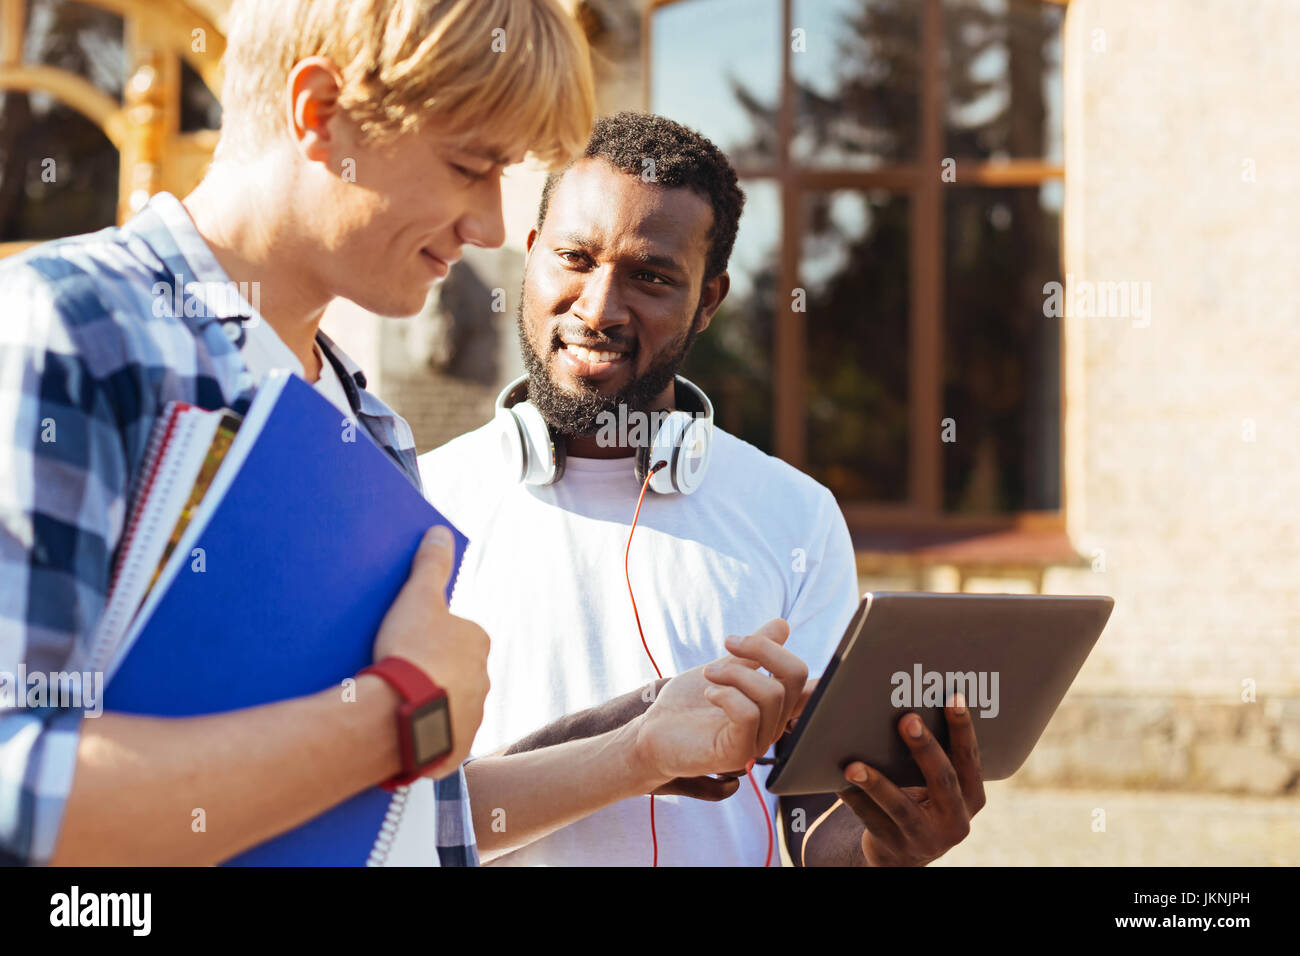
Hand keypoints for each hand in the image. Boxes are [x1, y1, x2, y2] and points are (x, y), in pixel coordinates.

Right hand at [372, 525, 489, 778]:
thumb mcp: (417, 597)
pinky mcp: (455, 749)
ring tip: (394, 705)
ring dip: (428, 706)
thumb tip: (440, 532)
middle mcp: (484, 681)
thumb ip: (431, 564)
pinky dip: (423, 736)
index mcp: (477, 643)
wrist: (398, 714)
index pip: (455, 636)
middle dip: (431, 674)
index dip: (427, 638)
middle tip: (396, 675)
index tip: (403, 645)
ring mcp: (472, 717)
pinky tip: (399, 731)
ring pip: (448, 707)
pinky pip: (439, 739)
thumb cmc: (410, 651)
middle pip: (453, 673)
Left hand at [634, 619, 807, 784]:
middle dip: (762, 648)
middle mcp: (773, 724)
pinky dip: (727, 695)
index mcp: (773, 706)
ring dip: (736, 673)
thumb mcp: (724, 668)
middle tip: (728, 643)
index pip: (805, 678)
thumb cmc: (687, 705)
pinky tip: (708, 695)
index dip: (785, 652)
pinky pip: (749, 715)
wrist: (653, 734)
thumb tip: (782, 625)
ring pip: (772, 693)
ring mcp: (758, 741)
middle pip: (795, 675)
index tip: (743, 641)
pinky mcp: (738, 754)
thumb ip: (754, 652)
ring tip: (709, 675)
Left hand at [838, 696, 985, 865]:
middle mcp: (955, 821)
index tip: (953, 698)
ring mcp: (925, 838)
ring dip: (876, 784)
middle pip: (942, 780)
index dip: (963, 729)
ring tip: (853, 765)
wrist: (903, 855)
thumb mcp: (937, 786)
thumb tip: (904, 705)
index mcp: (971, 797)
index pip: (969, 759)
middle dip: (924, 748)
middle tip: (907, 719)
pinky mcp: (895, 847)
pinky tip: (837, 783)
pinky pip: (871, 820)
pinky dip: (854, 799)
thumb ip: (934, 757)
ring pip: (900, 807)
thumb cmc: (920, 801)